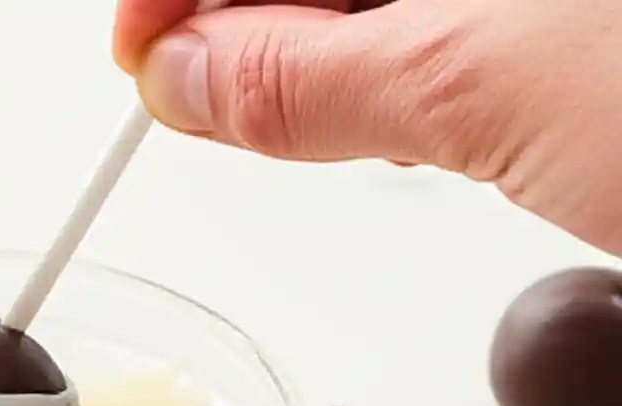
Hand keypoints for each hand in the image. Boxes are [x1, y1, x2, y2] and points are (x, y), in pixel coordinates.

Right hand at [114, 0, 621, 255]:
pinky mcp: (536, 55)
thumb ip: (310, 76)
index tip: (136, 54)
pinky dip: (378, 97)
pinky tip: (390, 125)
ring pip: (354, 22)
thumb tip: (184, 77)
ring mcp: (507, 12)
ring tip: (302, 121)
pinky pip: (417, 56)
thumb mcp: (479, 80)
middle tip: (194, 99)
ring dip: (305, 70)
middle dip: (234, 29)